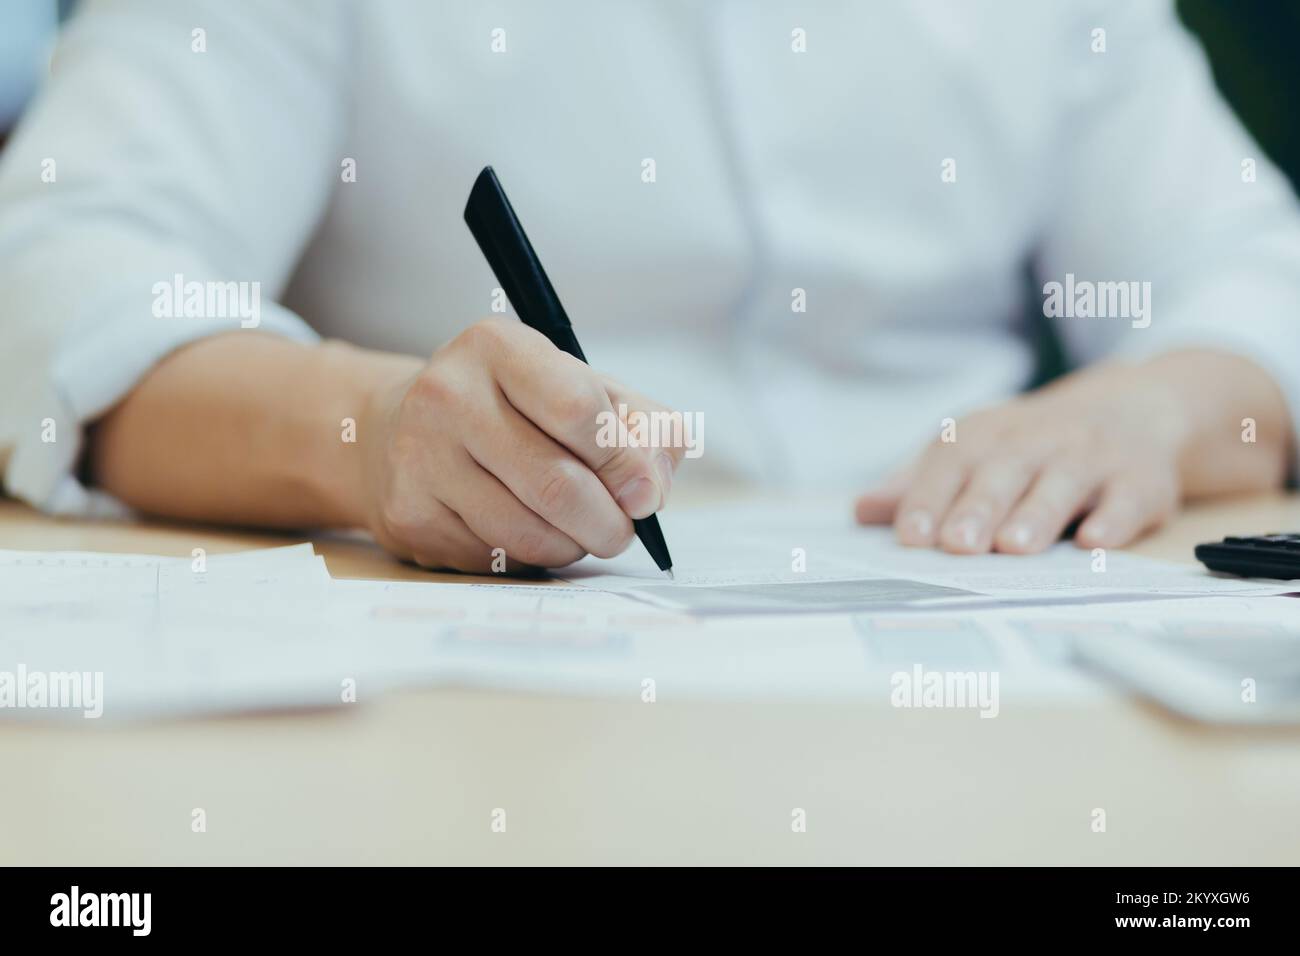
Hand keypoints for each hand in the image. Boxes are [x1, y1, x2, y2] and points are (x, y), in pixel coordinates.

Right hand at [358, 318, 681, 571]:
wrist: (400, 429)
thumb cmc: (515, 408)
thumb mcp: (583, 387)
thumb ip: (641, 425)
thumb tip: (651, 489)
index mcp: (497, 347)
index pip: (577, 409)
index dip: (624, 461)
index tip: (644, 492)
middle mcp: (448, 395)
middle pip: (556, 483)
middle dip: (608, 523)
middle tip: (621, 531)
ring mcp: (420, 457)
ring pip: (528, 533)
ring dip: (572, 545)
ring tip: (577, 530)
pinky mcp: (411, 515)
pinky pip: (496, 559)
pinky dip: (531, 557)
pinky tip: (527, 531)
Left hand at [854, 352, 1290, 554]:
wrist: (1135, 408)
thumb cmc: (1033, 446)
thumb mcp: (974, 453)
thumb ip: (920, 484)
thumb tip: (862, 511)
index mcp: (986, 437)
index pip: (949, 464)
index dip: (928, 499)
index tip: (909, 536)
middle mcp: (1035, 441)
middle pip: (1002, 473)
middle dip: (978, 508)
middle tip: (957, 546)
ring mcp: (1090, 458)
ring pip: (1061, 484)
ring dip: (1038, 513)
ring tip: (1015, 546)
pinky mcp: (1140, 480)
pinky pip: (1127, 498)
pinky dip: (1113, 519)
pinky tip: (1095, 541)